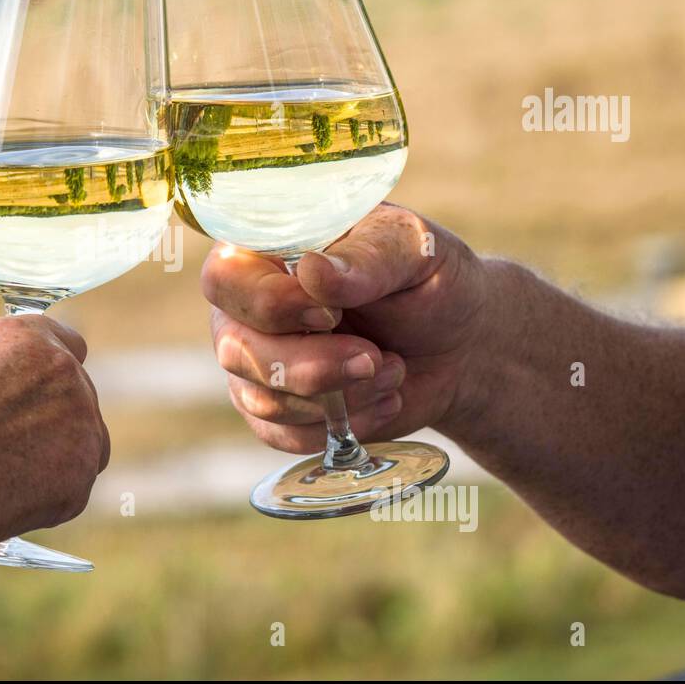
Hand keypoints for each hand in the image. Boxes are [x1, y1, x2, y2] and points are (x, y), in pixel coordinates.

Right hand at [0, 315, 109, 549]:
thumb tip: (5, 400)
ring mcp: (82, 422)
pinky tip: (4, 501)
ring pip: (85, 446)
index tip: (38, 398)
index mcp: (29, 337)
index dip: (50, 378)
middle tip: (7, 453)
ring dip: (55, 462)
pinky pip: (71, 489)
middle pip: (78, 400)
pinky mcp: (82, 473)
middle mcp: (66, 371)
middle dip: (51, 424)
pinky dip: (46, 500)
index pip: (69, 346)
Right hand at [202, 202, 490, 452]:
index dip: (270, 303)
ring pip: (262, 398)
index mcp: (264, 249)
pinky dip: (341, 425)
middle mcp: (244, 307)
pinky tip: (383, 400)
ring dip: (337, 396)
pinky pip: (282, 435)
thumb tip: (313, 271)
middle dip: (310, 365)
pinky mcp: (275, 409)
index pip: (225, 278)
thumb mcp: (413, 251)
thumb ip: (367, 258)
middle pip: (236, 349)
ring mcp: (253, 361)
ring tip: (392, 370)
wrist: (458, 346)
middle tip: (374, 358)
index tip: (332, 313)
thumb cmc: (429, 281)